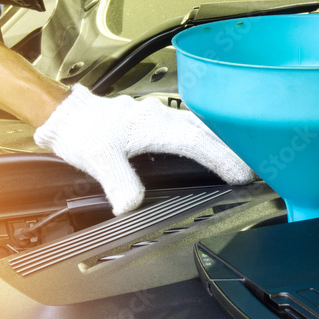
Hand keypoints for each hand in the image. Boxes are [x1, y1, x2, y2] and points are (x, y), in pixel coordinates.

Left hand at [34, 85, 254, 214]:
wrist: (65, 114)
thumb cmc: (81, 132)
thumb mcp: (97, 160)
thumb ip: (118, 181)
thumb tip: (131, 205)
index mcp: (154, 125)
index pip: (198, 142)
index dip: (223, 158)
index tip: (242, 174)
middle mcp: (160, 116)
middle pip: (207, 131)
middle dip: (232, 150)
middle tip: (253, 170)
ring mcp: (158, 114)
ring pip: (200, 125)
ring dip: (220, 141)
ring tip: (238, 159)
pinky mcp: (153, 117)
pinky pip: (188, 125)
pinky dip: (205, 136)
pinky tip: (207, 145)